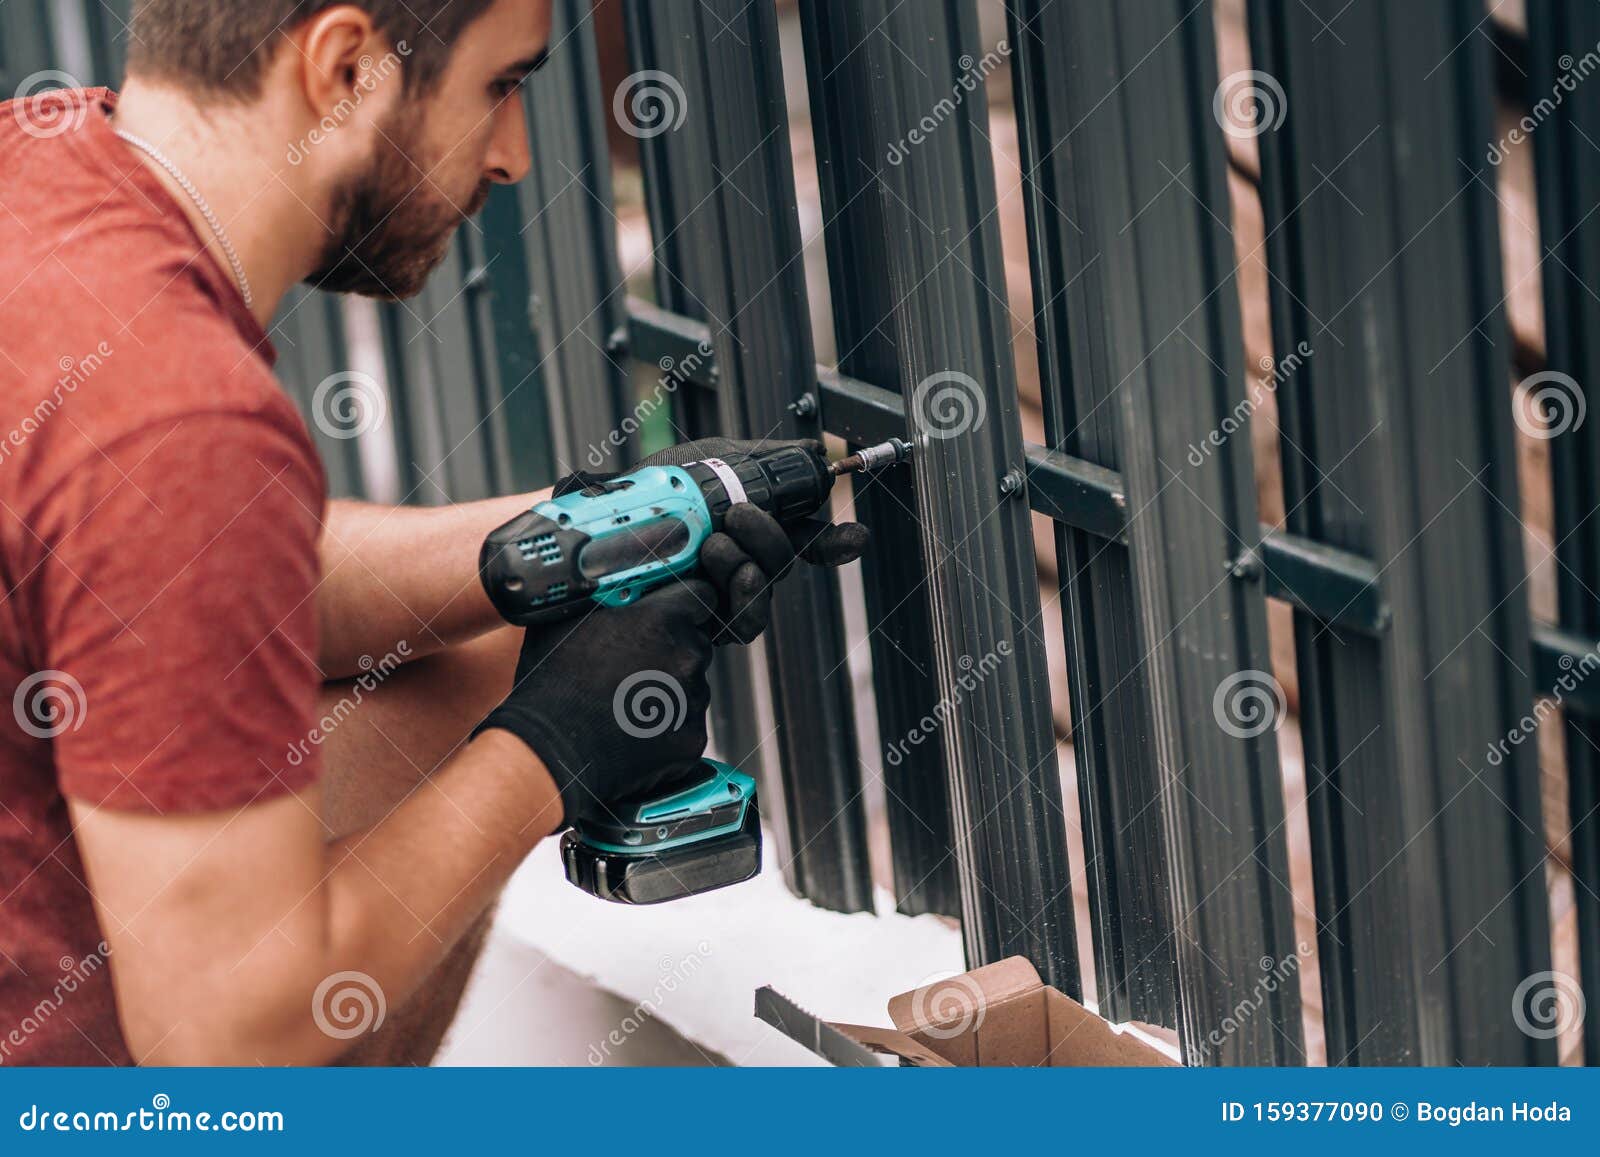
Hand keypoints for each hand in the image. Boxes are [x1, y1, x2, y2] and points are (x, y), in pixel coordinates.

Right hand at [476, 580, 715, 827]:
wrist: (549, 747)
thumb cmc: (552, 682)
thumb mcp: (568, 618)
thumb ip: (604, 596)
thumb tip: (610, 581)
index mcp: (662, 618)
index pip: (700, 596)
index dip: (686, 604)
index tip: (675, 613)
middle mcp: (686, 656)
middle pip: (696, 644)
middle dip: (673, 651)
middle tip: (636, 666)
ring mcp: (692, 699)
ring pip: (692, 686)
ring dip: (670, 690)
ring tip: (628, 702)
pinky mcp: (691, 738)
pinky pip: (686, 725)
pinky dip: (668, 727)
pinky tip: (634, 729)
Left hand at [555, 438, 870, 643]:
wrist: (582, 546)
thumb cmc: (638, 502)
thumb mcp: (699, 465)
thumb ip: (757, 461)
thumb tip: (814, 452)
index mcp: (742, 529)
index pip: (799, 538)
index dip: (831, 542)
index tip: (855, 537)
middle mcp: (735, 565)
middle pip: (783, 562)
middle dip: (773, 538)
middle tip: (742, 515)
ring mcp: (718, 598)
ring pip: (765, 593)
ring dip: (752, 563)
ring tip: (716, 545)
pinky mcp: (700, 627)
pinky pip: (741, 624)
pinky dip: (739, 599)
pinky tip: (717, 575)